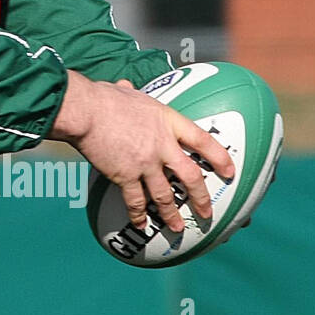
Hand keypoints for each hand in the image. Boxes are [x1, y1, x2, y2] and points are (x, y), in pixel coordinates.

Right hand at [49, 71, 232, 234]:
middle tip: (206, 212)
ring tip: (177, 227)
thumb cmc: (103, 97)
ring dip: (171, 214)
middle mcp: (162, 146)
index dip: (219, 158)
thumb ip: (131, 92)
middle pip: (191, 177)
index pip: (203, 141)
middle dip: (200, 198)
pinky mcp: (125, 176)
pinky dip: (138, 215)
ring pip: (165, 195)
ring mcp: (145, 164)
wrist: (85, 111)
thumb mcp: (126, 91)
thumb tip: (124, 86)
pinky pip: (135, 201)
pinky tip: (140, 224)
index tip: (229, 171)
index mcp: (168, 122)